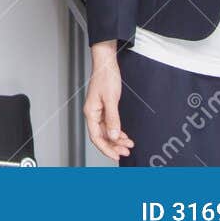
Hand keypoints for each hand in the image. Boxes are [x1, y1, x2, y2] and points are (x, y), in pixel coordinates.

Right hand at [83, 42, 133, 159]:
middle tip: (126, 151)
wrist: (106, 64)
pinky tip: (124, 135)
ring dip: (117, 140)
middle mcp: (93, 114)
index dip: (106, 148)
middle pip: (101, 136)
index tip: (116, 156)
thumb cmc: (105, 77)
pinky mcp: (105, 108)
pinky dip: (117, 132)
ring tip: (128, 144)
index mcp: (91, 112)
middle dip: (113, 146)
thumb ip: (113, 119)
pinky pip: (110, 125)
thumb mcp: (111, 99)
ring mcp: (99, 112)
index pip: (96, 137)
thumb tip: (114, 135)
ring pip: (107, 132)